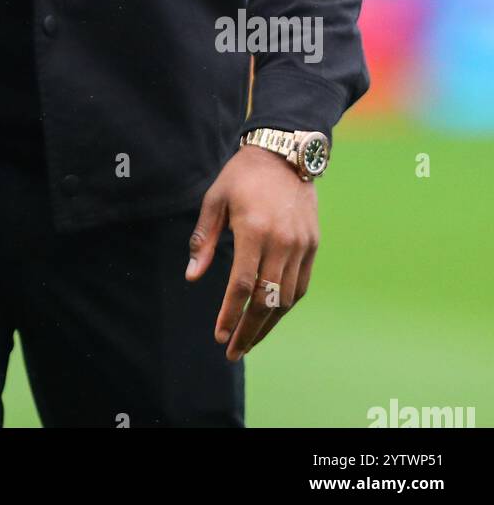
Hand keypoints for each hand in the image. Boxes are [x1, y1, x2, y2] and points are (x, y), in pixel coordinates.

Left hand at [185, 143, 318, 361]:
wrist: (285, 153)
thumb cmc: (242, 175)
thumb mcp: (215, 199)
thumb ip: (203, 239)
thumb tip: (192, 275)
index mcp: (255, 230)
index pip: (242, 285)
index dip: (230, 313)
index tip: (219, 334)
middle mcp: (282, 242)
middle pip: (267, 300)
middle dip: (248, 330)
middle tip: (232, 352)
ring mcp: (301, 246)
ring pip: (286, 298)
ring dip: (268, 324)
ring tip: (250, 340)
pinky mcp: (313, 245)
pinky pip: (301, 285)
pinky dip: (286, 305)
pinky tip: (271, 316)